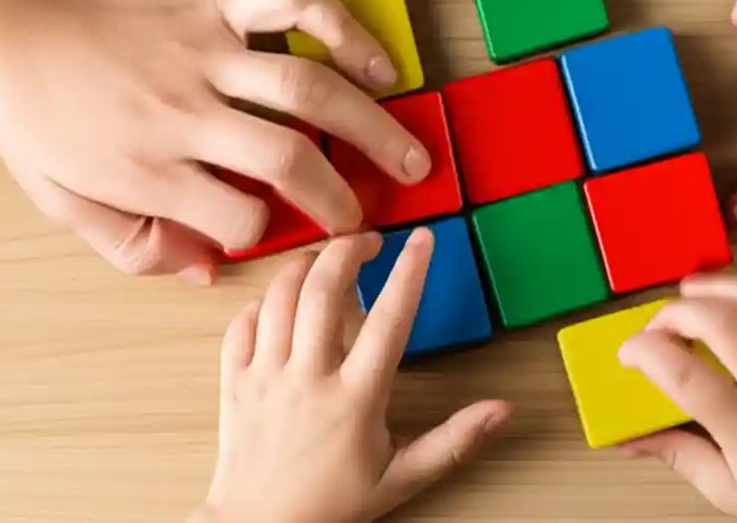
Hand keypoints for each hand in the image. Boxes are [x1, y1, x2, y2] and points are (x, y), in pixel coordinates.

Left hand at [0, 0, 432, 282]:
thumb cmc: (36, 115)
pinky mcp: (212, 4)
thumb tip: (206, 270)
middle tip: (375, 214)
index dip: (268, 236)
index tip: (280, 232)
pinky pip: (290, 1)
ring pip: (307, 86)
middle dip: (343, 196)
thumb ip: (133, 248)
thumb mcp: (62, 204)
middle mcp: (184, 114)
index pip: (236, 221)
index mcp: (147, 170)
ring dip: (372, 124)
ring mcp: (204, 52)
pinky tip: (376, 62)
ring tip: (412, 154)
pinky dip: (344, 26)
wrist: (7, 21)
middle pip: (287, 160)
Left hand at [194, 230, 512, 522]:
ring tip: (326, 259)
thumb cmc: (331, 505)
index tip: (422, 239)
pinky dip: (262, 302)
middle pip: (325, 291)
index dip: (410, 272)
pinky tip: (281, 301)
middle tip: (368, 241)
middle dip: (348, 251)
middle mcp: (308, 378)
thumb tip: (502, 411)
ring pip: (280, 297)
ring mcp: (266, 376)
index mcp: (355, 398)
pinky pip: (242, 324)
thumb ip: (454, 440)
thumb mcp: (402, 477)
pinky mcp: (234, 381)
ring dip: (305, 266)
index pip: (389, 320)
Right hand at [618, 277, 736, 522]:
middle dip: (680, 309)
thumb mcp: (730, 492)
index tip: (631, 350)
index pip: (685, 377)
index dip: (646, 352)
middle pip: (723, 324)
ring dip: (731, 284)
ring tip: (704, 288)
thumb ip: (679, 455)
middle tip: (663, 317)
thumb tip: (631, 437)